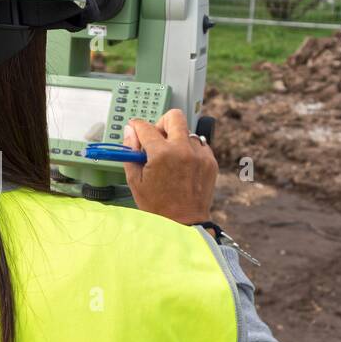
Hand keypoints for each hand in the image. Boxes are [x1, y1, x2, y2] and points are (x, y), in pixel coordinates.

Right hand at [122, 108, 217, 224]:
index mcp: (161, 154)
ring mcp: (200, 155)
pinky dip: (190, 150)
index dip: (136, 126)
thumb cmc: (158, 206)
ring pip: (187, 131)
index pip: (145, 127)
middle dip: (162, 123)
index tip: (135, 128)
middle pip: (174, 117)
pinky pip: (199, 145)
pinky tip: (183, 165)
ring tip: (171, 158)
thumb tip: (130, 132)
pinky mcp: (210, 162)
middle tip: (157, 138)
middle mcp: (183, 150)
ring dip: (177, 139)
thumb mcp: (135, 181)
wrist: (185, 224)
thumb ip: (130, 153)